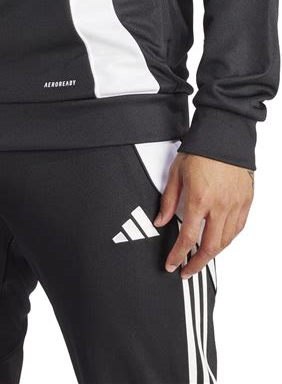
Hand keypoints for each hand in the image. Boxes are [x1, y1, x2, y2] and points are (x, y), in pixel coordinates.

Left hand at [153, 151, 253, 279]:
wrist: (225, 135)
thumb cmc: (200, 150)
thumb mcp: (176, 172)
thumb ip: (168, 200)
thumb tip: (161, 221)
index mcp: (199, 198)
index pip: (188, 237)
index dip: (178, 255)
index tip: (172, 265)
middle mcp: (219, 205)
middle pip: (210, 247)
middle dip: (197, 264)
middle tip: (187, 271)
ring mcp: (235, 204)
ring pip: (226, 241)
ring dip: (212, 254)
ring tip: (201, 258)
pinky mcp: (246, 201)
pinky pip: (238, 229)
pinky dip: (228, 240)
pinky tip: (219, 242)